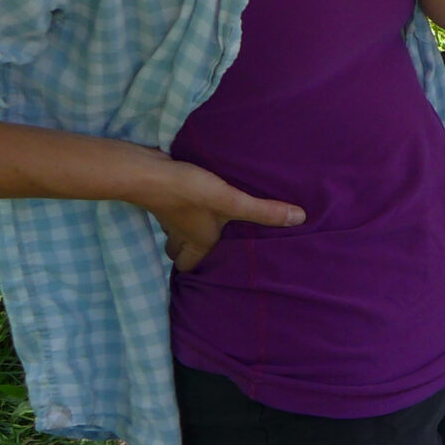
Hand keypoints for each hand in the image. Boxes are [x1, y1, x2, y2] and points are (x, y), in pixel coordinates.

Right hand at [137, 156, 303, 272]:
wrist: (145, 172)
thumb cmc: (188, 192)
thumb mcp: (231, 201)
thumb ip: (264, 211)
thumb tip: (300, 218)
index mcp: (198, 241)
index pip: (191, 267)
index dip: (199, 272)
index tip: (214, 272)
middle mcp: (181, 233)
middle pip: (179, 252)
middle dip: (190, 253)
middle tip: (211, 247)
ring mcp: (168, 216)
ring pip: (174, 232)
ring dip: (185, 231)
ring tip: (206, 224)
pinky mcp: (163, 197)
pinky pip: (172, 212)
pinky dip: (180, 211)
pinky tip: (194, 198)